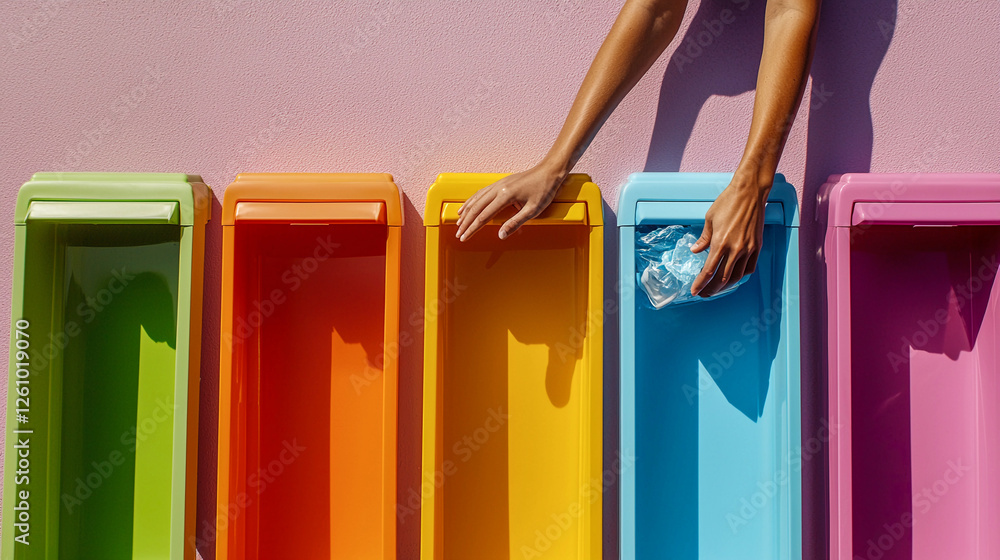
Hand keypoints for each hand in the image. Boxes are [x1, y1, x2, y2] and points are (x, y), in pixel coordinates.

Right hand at [455, 164, 565, 240]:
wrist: (549, 171)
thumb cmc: (544, 189)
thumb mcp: (533, 210)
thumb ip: (515, 223)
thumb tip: (501, 235)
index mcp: (505, 196)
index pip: (483, 216)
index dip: (472, 228)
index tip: (465, 237)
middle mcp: (499, 188)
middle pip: (476, 208)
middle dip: (466, 222)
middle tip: (459, 234)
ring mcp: (498, 184)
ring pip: (476, 198)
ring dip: (466, 211)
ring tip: (459, 221)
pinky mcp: (500, 182)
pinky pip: (481, 192)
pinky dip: (472, 200)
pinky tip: (469, 204)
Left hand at [690, 173, 770, 296]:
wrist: (750, 192)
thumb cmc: (728, 202)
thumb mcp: (709, 219)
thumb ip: (703, 239)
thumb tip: (695, 250)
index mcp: (720, 243)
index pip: (708, 271)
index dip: (700, 284)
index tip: (695, 291)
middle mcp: (735, 249)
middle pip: (722, 278)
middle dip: (711, 289)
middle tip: (704, 294)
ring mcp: (748, 249)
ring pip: (737, 276)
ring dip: (726, 286)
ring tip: (717, 288)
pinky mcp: (757, 246)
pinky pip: (750, 267)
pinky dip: (741, 275)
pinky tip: (734, 276)